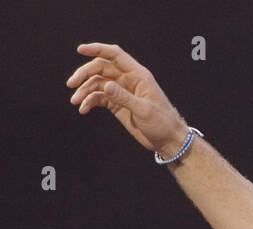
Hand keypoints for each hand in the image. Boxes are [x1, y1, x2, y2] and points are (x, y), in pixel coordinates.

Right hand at [67, 42, 188, 155]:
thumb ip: (124, 97)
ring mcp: (121, 92)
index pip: (115, 55)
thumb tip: (105, 85)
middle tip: (72, 84)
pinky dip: (89, 101)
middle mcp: (127, 80)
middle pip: (100, 68)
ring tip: (76, 102)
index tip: (80, 50)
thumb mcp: (144, 110)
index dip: (97, 49)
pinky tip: (83, 109)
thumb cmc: (163, 123)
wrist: (168, 141)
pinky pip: (98, 97)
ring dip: (84, 90)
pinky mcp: (117, 104)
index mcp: (138, 75)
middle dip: (84, 74)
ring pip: (97, 83)